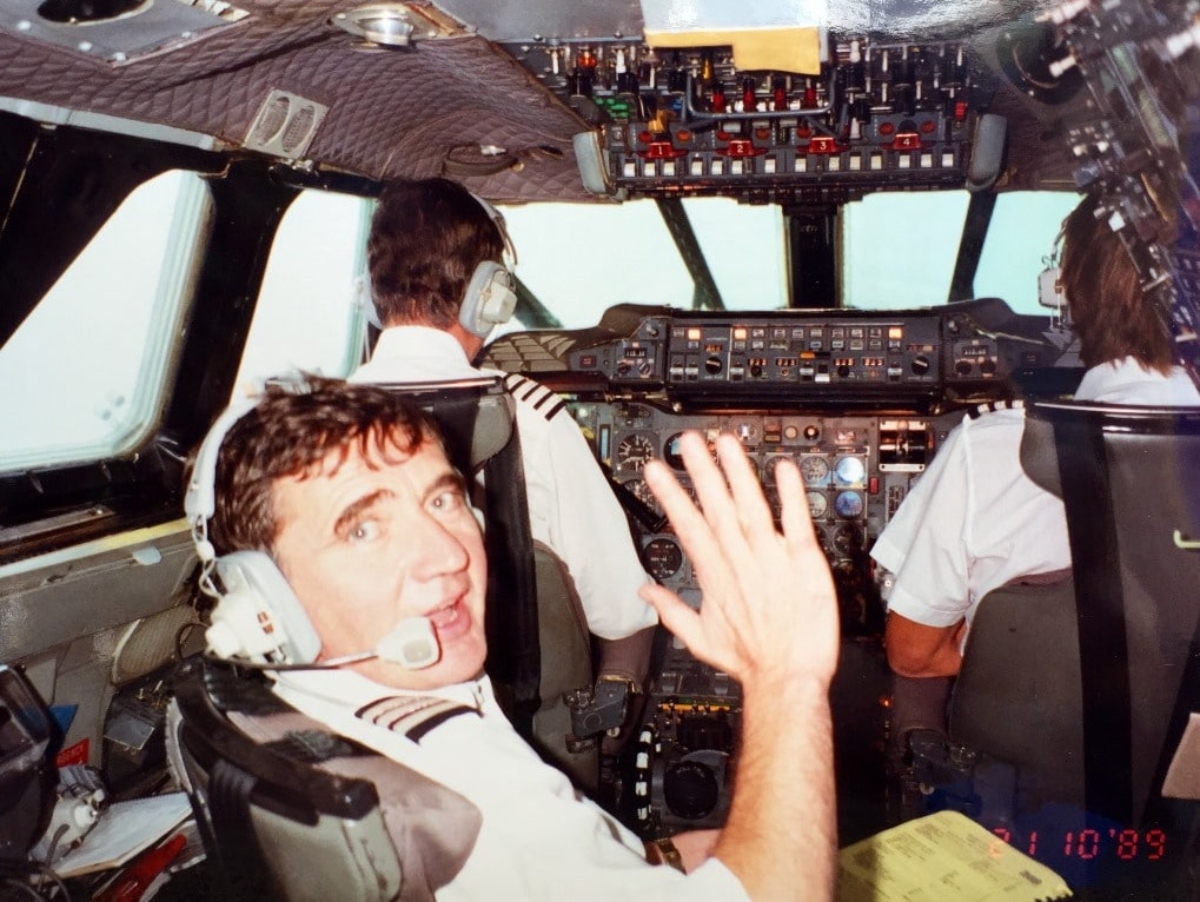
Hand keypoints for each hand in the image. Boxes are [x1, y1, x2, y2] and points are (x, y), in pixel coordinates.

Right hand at [638, 432, 837, 687]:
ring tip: (725, 443)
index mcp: (715, 575)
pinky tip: (783, 469)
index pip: (688, 526)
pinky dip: (790, 496)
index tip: (656, 469)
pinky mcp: (804, 563)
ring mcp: (772, 559)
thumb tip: (644, 592)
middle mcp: (741, 561)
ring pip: (751, 507)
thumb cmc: (751, 661)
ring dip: (737, 473)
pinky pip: (796, 522)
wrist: (789, 680)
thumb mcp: (700, 639)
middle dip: (701, 471)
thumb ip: (669, 609)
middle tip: (688, 441)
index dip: (671, 495)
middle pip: (717, 507)